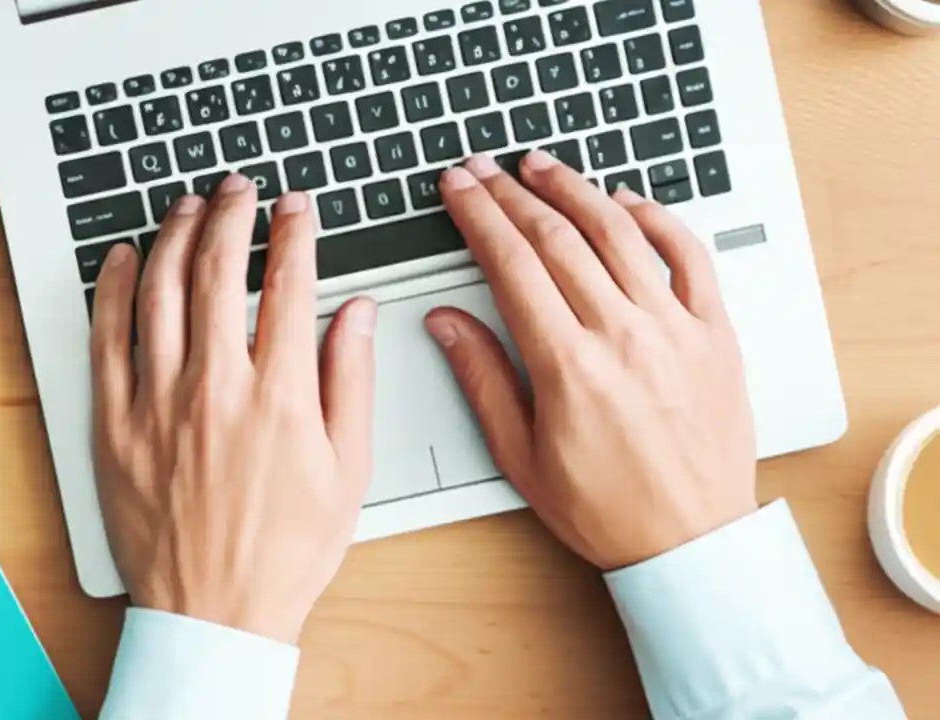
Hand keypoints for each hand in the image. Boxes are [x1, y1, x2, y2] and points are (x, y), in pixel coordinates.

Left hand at [90, 175, 377, 643]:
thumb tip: (359, 312)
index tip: (297, 207)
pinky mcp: (116, 424)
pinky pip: (106, 338)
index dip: (295, 232)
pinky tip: (125, 259)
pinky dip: (114, 289)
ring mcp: (159, 403)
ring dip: (176, 235)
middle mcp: (216, 388)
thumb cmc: (286, 552)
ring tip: (188, 206)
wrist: (215, 613)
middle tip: (239, 189)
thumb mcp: (349, 471)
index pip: (290, 285)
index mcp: (280, 398)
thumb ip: (353, 382)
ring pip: (162, 291)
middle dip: (232, 214)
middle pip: (220, 271)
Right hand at [427, 152, 757, 570]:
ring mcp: (675, 328)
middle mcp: (623, 335)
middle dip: (511, 193)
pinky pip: (689, 255)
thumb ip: (482, 378)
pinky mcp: (716, 332)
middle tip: (484, 167)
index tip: (458, 187)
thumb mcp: (521, 455)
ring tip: (541, 165)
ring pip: (619, 231)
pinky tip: (626, 200)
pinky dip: (657, 217)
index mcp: (568, 365)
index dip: (478, 215)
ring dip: (574, 189)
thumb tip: (446, 321)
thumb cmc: (607, 508)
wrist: (691, 540)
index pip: (512, 263)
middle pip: (558, 237)